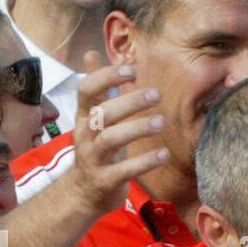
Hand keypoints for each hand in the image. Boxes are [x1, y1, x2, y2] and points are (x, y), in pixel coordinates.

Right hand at [66, 52, 167, 216]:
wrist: (83, 193)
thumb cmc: (95, 149)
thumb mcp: (92, 118)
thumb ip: (97, 88)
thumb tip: (91, 53)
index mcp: (83, 116)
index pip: (87, 90)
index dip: (106, 77)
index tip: (131, 68)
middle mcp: (85, 135)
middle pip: (102, 113)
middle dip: (129, 101)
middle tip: (156, 93)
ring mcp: (93, 159)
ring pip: (110, 139)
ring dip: (137, 128)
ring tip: (161, 121)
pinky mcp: (104, 181)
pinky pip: (124, 170)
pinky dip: (145, 162)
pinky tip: (164, 153)